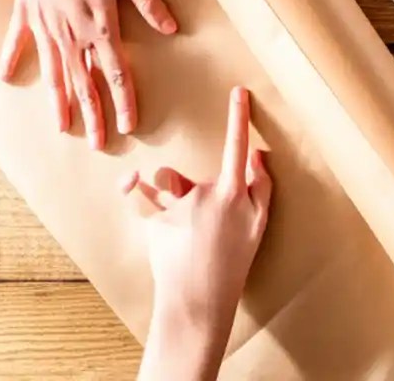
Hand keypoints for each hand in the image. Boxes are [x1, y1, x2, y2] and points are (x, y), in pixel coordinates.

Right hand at [0, 0, 176, 148]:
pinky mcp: (26, 10)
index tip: (128, 127)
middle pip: (85, 82)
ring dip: (60, 101)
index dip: (124, 101)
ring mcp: (45, 24)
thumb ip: (146, 1)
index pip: (116, 73)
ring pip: (55, 72)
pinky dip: (12, 60)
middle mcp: (70, 32)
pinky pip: (18, 41)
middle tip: (99, 145)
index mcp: (99, 24)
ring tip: (64, 128)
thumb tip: (172, 27)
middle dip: (93, 115)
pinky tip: (7, 80)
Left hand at [123, 87, 271, 380]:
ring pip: (166, 184)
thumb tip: (257, 155)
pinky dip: (133, 189)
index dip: (238, 118)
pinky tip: (132, 186)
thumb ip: (261, 187)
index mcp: (233, 194)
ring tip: (178, 231)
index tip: (238, 92)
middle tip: (202, 230)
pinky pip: (140, 197)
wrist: (198, 300)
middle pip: (189, 175)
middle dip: (187, 191)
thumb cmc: (233, 264)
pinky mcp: (153, 220)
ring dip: (167, 194)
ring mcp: (177, 206)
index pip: (237, 147)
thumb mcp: (258, 226)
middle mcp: (204, 194)